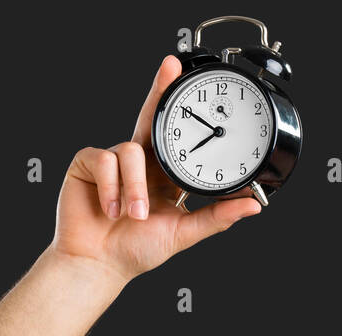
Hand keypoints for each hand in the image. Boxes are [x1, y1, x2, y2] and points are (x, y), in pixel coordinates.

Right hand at [49, 55, 262, 283]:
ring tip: (136, 215)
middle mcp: (139, 162)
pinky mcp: (87, 163)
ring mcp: (112, 160)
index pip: (177, 137)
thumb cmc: (137, 250)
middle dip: (159, 90)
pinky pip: (105, 161)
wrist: (99, 264)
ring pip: (131, 151)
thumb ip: (217, 217)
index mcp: (163, 174)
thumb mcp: (183, 232)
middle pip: (150, 117)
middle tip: (171, 66)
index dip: (184, 110)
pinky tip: (111, 209)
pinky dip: (112, 188)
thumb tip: (254, 205)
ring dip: (136, 187)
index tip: (194, 83)